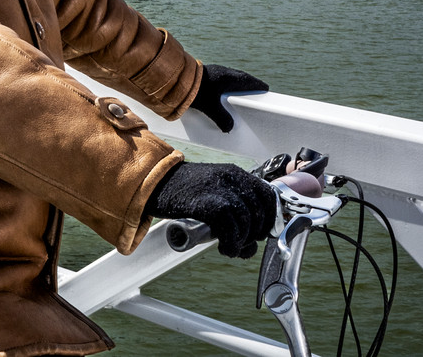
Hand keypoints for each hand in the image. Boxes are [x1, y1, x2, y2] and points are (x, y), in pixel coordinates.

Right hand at [145, 162, 276, 257]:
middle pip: (260, 212)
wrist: (152, 183)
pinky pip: (231, 230)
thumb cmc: (180, 191)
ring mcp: (221, 190)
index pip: (268, 195)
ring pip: (247, 223)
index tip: (263, 232)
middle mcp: (232, 178)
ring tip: (230, 248)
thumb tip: (250, 240)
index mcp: (235, 173)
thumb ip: (232, 207)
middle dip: (256, 234)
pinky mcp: (209, 204)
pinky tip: (224, 249)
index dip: (270, 217)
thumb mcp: (212, 190)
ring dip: (242, 242)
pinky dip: (231, 245)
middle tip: (243, 244)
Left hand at [191, 64, 268, 132]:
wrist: (176, 80)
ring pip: (230, 77)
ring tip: (240, 92)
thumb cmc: (195, 91)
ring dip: (237, 84)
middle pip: (241, 77)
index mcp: (228, 77)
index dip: (257, 84)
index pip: (247, 80)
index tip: (265, 88)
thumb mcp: (210, 108)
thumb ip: (222, 118)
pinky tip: (223, 91)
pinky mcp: (205, 74)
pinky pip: (221, 79)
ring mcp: (214, 71)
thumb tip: (230, 128)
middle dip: (249, 84)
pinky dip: (226, 84)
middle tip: (255, 90)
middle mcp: (223, 72)